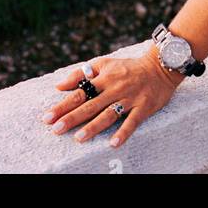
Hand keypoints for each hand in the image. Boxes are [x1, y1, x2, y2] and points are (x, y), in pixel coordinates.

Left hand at [42, 47, 184, 147]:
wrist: (160, 66)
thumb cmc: (128, 67)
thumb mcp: (104, 63)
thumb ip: (81, 74)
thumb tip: (59, 86)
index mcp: (103, 78)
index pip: (79, 93)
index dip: (63, 105)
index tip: (47, 117)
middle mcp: (115, 88)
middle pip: (90, 105)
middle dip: (72, 118)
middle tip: (56, 130)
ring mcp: (129, 98)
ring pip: (109, 114)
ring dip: (94, 126)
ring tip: (79, 138)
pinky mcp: (143, 107)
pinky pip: (132, 121)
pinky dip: (123, 132)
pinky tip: (113, 143)